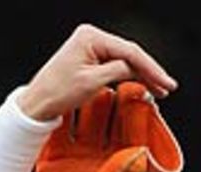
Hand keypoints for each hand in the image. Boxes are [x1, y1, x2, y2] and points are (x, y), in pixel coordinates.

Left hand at [18, 24, 177, 121]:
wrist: (35, 105)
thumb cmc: (55, 93)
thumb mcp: (93, 82)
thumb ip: (119, 71)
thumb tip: (137, 69)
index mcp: (90, 37)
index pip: (129, 51)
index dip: (151, 67)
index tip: (165, 81)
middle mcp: (90, 37)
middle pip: (128, 53)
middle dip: (148, 71)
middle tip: (165, 86)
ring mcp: (88, 47)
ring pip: (123, 60)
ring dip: (140, 74)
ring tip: (157, 88)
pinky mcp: (87, 58)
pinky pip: (112, 64)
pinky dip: (126, 75)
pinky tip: (140, 83)